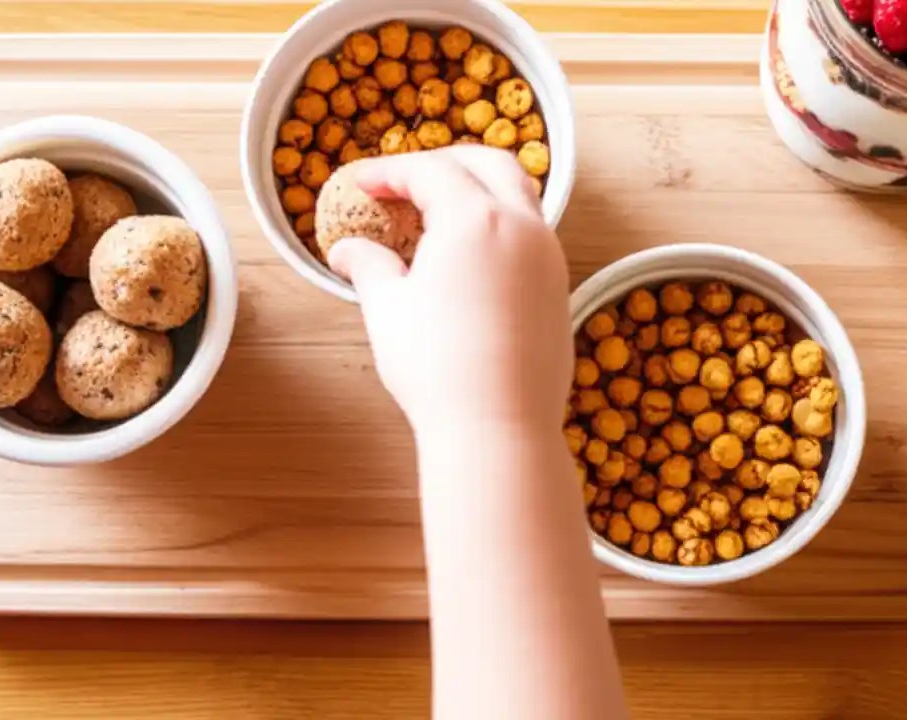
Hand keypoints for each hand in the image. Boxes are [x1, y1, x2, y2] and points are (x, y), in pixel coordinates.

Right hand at [328, 147, 571, 438]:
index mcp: (475, 219)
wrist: (498, 428)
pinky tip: (470, 255)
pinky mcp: (560, 287)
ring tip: (438, 215)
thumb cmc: (438, 369)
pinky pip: (532, 233)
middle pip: (487, 164)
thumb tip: (346, 251)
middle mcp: (522, 226)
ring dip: (478, 189)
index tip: (363, 184)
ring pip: (518, 195)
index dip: (389, 172)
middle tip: (405, 184)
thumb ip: (368, 266)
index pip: (429, 171)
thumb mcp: (388, 309)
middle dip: (443, 163)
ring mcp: (549, 256)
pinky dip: (500, 224)